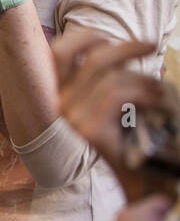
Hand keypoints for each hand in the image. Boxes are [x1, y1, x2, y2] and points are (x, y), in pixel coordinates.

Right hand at [52, 28, 166, 197]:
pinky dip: (141, 91)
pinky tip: (157, 99)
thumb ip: (106, 79)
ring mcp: (73, 118)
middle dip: (126, 48)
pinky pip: (115, 94)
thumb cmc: (135, 139)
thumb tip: (118, 49)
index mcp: (62, 95)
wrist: (144, 183)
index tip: (108, 37)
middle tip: (151, 48)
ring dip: (143, 77)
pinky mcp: (90, 130)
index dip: (83, 37)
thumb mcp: (114, 101)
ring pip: (109, 75)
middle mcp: (61, 105)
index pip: (59, 53)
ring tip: (160, 90)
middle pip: (92, 58)